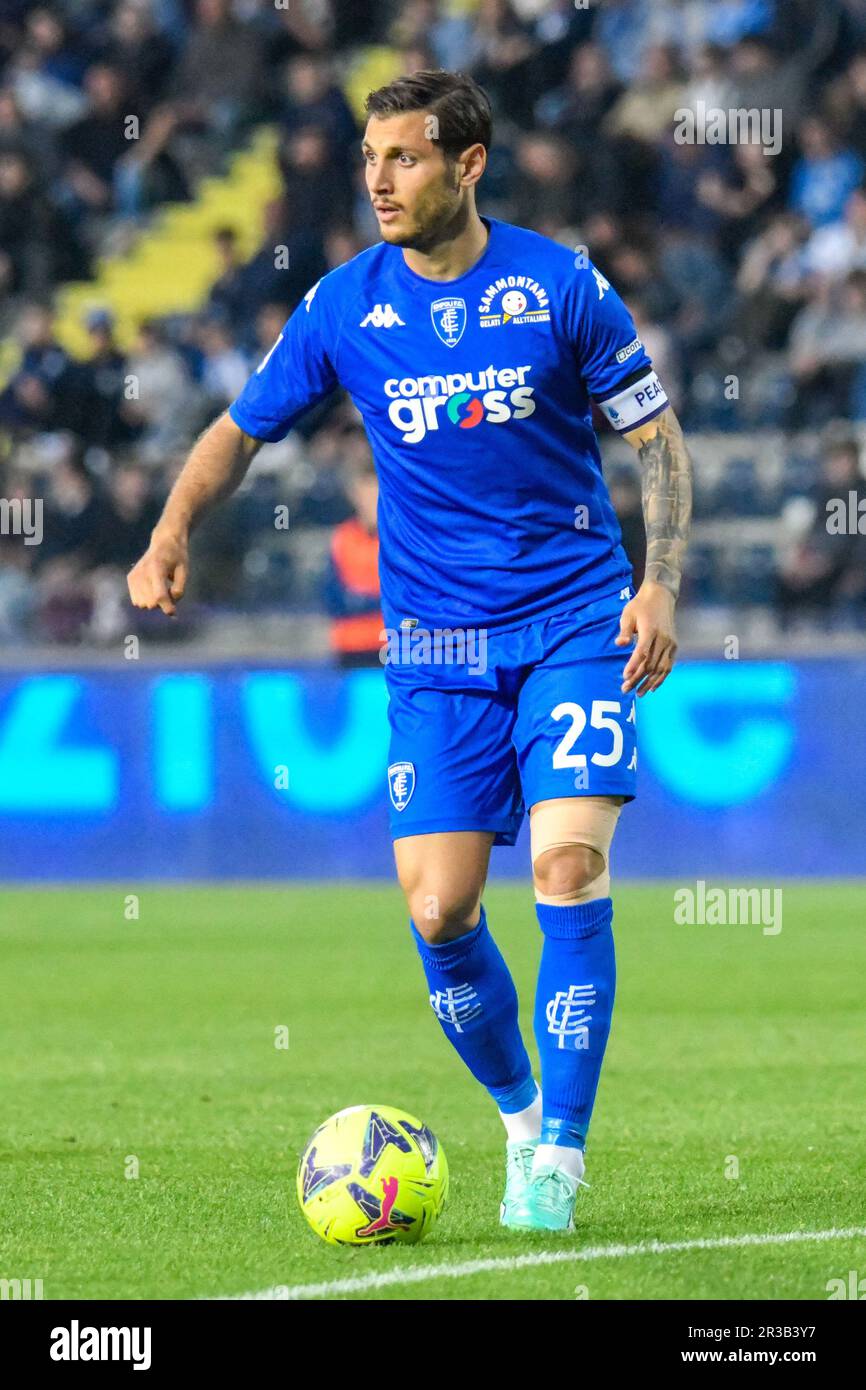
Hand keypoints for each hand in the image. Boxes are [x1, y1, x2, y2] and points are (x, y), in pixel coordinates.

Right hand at [127, 528, 188, 616]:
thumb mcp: (184, 571)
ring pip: (142, 604)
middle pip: (150, 603)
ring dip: (153, 602)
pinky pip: (136, 600)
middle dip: (162, 604)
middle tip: (169, 593)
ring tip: (160, 590)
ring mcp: (133, 576)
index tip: (174, 613)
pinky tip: (151, 590)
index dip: (167, 607)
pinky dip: (145, 599)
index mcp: (156, 568)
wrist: (163, 542)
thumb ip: (179, 588)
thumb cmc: (177, 556)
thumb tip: (172, 605)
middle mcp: (142, 573)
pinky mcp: (130, 578)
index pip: (159, 595)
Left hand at [615, 580, 677, 696]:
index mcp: (650, 630)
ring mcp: (670, 643)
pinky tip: (653, 687)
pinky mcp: (674, 646)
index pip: (642, 652)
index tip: (624, 677)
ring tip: (638, 693)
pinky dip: (662, 678)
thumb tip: (620, 644)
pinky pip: (669, 665)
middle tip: (625, 689)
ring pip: (661, 668)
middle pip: (650, 664)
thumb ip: (625, 631)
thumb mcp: (628, 614)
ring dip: (650, 682)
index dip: (633, 666)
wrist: (661, 596)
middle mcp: (663, 639)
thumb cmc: (640, 606)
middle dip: (638, 679)